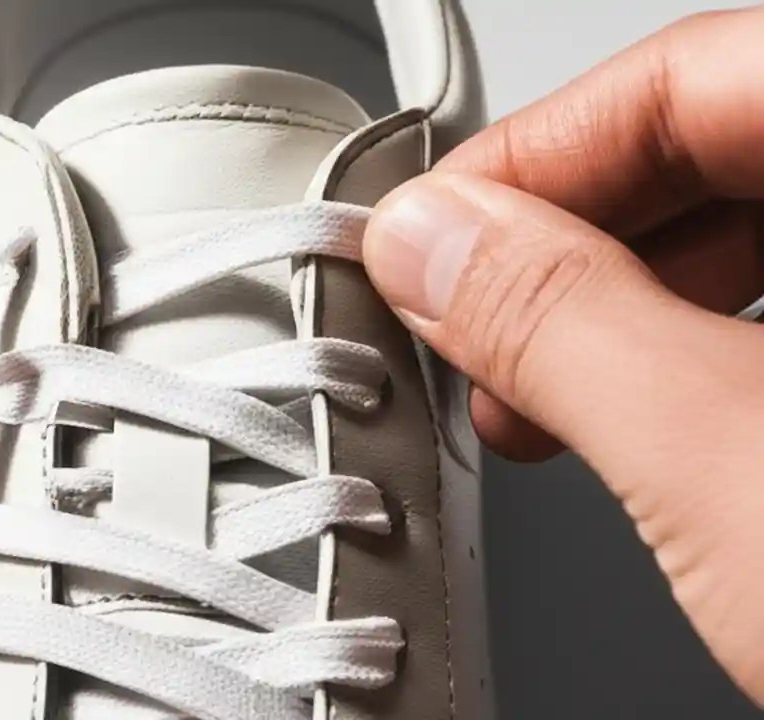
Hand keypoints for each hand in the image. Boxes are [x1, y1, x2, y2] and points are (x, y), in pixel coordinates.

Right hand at [363, 6, 763, 701]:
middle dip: (568, 241)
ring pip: (759, 230)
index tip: (431, 234)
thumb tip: (436, 244)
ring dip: (619, 303)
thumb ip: (562, 328)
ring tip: (540, 394)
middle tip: (470, 323)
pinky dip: (687, 355)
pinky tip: (636, 417)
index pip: (701, 72)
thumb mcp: (741, 482)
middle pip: (728, 139)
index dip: (534, 152)